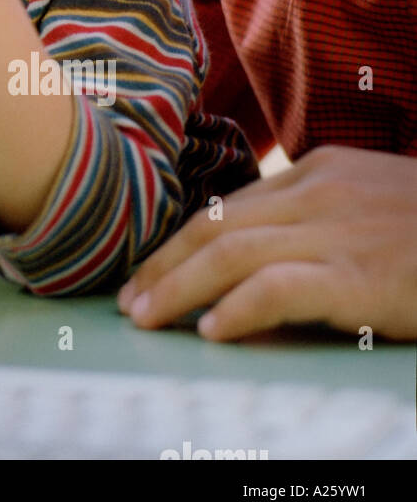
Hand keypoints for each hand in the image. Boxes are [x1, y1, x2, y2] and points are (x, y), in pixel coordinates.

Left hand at [118, 145, 416, 340]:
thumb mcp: (373, 199)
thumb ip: (319, 212)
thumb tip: (259, 248)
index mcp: (319, 171)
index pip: (228, 205)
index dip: (179, 240)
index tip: (147, 269)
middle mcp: (319, 193)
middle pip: (216, 226)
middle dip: (163, 264)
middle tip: (128, 300)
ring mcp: (339, 231)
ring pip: (232, 253)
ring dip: (179, 287)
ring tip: (147, 317)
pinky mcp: (361, 274)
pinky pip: (280, 287)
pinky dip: (238, 308)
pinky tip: (212, 331)